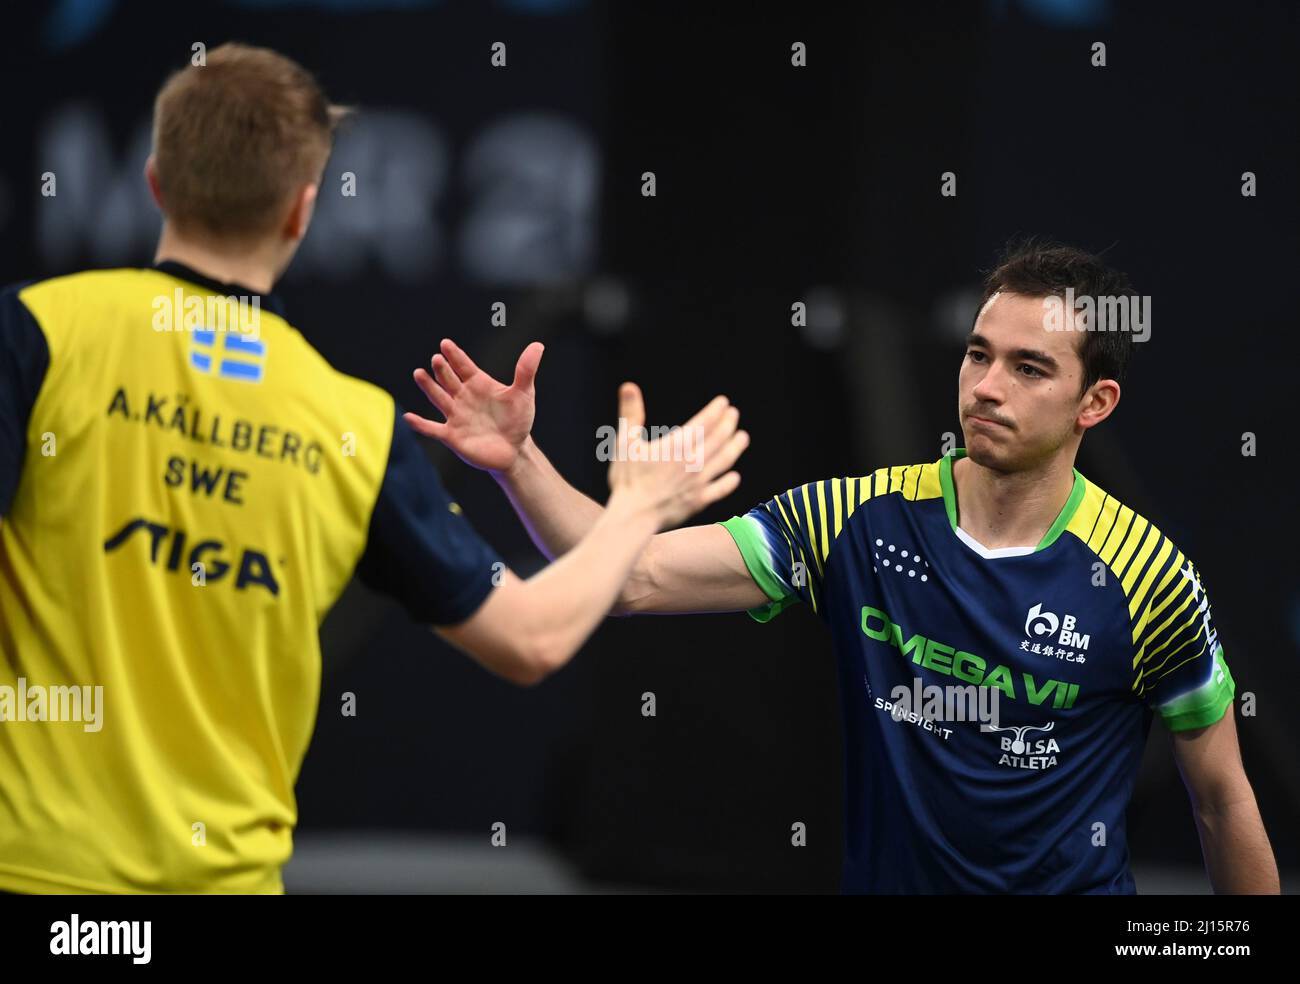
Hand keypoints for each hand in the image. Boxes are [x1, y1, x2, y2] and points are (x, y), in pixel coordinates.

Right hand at [404, 338, 542, 472]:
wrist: (514, 450)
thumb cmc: (518, 420)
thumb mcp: (523, 394)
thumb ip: (525, 370)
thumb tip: (538, 345)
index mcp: (478, 384)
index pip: (464, 366)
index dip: (455, 355)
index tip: (445, 344)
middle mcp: (463, 397)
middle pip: (449, 379)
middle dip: (443, 370)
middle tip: (437, 359)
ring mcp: (456, 416)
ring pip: (438, 398)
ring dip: (429, 387)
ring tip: (419, 373)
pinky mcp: (452, 436)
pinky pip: (433, 429)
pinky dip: (421, 424)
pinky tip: (408, 417)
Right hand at [607, 383, 748, 530]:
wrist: (634, 516)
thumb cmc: (627, 479)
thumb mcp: (625, 442)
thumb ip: (630, 413)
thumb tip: (628, 386)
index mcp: (677, 446)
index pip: (703, 423)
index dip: (715, 411)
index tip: (724, 402)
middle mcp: (693, 462)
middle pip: (718, 439)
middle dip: (728, 424)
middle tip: (734, 415)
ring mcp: (698, 483)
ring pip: (723, 462)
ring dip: (735, 448)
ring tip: (743, 438)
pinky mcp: (698, 502)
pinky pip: (719, 490)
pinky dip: (729, 482)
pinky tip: (735, 476)